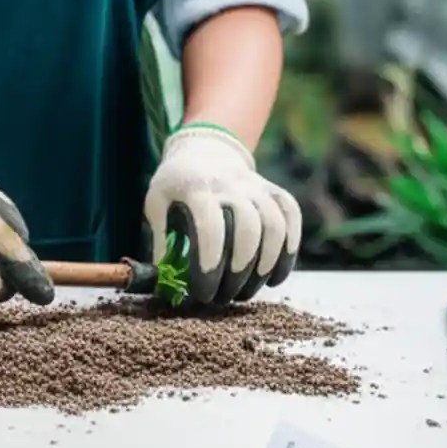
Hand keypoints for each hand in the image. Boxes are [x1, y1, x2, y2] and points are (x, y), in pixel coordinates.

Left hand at [143, 124, 300, 304]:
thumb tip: (162, 277)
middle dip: (238, 270)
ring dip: (265, 265)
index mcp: (198, 187)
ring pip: (274, 226)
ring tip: (246, 293)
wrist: (205, 150)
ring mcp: (258, 186)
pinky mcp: (275, 191)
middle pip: (248, 229)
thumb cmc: (176, 184)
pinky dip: (288, 250)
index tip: (203, 291)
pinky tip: (275, 277)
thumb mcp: (156, 201)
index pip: (210, 227)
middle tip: (224, 297)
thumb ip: (160, 237)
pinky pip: (291, 217)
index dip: (209, 261)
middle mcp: (233, 185)